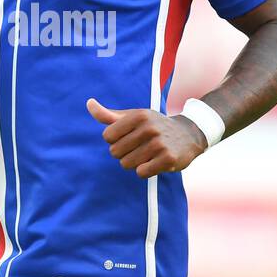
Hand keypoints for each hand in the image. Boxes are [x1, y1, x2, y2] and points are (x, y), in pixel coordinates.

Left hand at [86, 97, 207, 177]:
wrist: (188, 135)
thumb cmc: (153, 126)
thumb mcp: (133, 117)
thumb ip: (108, 115)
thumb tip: (88, 104)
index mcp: (138, 115)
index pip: (107, 136)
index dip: (115, 140)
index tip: (128, 137)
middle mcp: (149, 128)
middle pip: (115, 152)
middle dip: (124, 153)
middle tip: (140, 147)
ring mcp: (159, 143)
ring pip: (126, 164)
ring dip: (134, 163)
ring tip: (147, 154)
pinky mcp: (168, 159)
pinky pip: (141, 173)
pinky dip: (145, 171)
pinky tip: (155, 162)